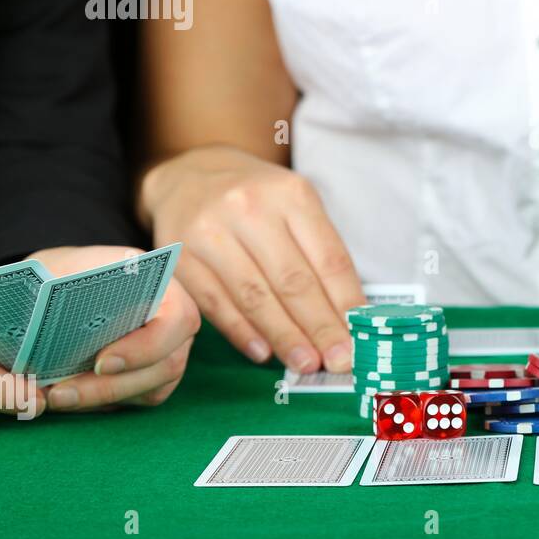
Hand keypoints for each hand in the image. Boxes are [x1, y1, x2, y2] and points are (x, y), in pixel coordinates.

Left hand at [28, 246, 199, 412]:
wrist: (66, 280)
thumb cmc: (69, 271)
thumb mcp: (62, 268)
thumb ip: (59, 293)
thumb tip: (45, 327)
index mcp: (165, 287)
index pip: (177, 321)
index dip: (146, 347)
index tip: (101, 362)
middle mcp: (176, 325)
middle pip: (165, 366)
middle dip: (111, 386)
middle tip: (59, 394)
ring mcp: (169, 353)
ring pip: (151, 390)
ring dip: (101, 399)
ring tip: (55, 398)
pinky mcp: (151, 379)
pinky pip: (135, 400)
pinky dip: (100, 403)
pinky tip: (67, 397)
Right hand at [140, 146, 364, 372]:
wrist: (189, 175)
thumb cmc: (256, 199)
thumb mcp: (296, 206)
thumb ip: (320, 254)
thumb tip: (347, 316)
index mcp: (291, 195)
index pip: (328, 259)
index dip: (346, 303)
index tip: (359, 338)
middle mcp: (249, 209)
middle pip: (292, 281)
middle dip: (319, 327)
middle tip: (338, 362)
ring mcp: (209, 232)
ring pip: (254, 296)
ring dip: (284, 336)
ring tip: (305, 364)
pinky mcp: (179, 256)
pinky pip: (215, 303)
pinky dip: (242, 332)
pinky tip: (263, 353)